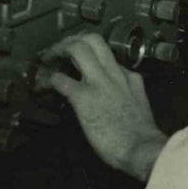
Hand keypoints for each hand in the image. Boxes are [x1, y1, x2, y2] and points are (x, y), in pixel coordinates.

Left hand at [37, 33, 166, 180]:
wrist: (142, 148)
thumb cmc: (143, 134)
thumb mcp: (140, 104)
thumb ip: (131, 91)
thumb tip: (120, 90)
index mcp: (129, 77)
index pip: (109, 56)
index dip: (92, 56)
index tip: (81, 62)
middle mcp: (114, 74)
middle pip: (93, 40)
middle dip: (73, 40)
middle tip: (61, 49)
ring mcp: (98, 83)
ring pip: (78, 48)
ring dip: (59, 49)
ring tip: (49, 57)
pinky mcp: (83, 98)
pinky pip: (61, 80)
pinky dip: (50, 80)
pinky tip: (45, 84)